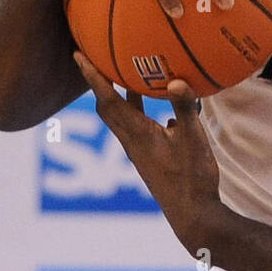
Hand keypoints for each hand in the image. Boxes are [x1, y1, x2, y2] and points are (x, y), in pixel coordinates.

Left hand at [74, 51, 221, 256]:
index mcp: (138, 134)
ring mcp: (140, 153)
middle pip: (107, 108)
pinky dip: (139, 113)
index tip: (78, 55)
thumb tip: (176, 80)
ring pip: (123, 119)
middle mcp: (132, 142)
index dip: (92, 75)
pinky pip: (138, 129)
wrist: (192, 216)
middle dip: (99, 83)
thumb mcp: (193, 139)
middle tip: (96, 60)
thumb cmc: (193, 179)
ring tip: (126, 77)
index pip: (108, 99)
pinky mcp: (150, 160)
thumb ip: (185, 108)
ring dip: (120, 97)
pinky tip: (162, 111)